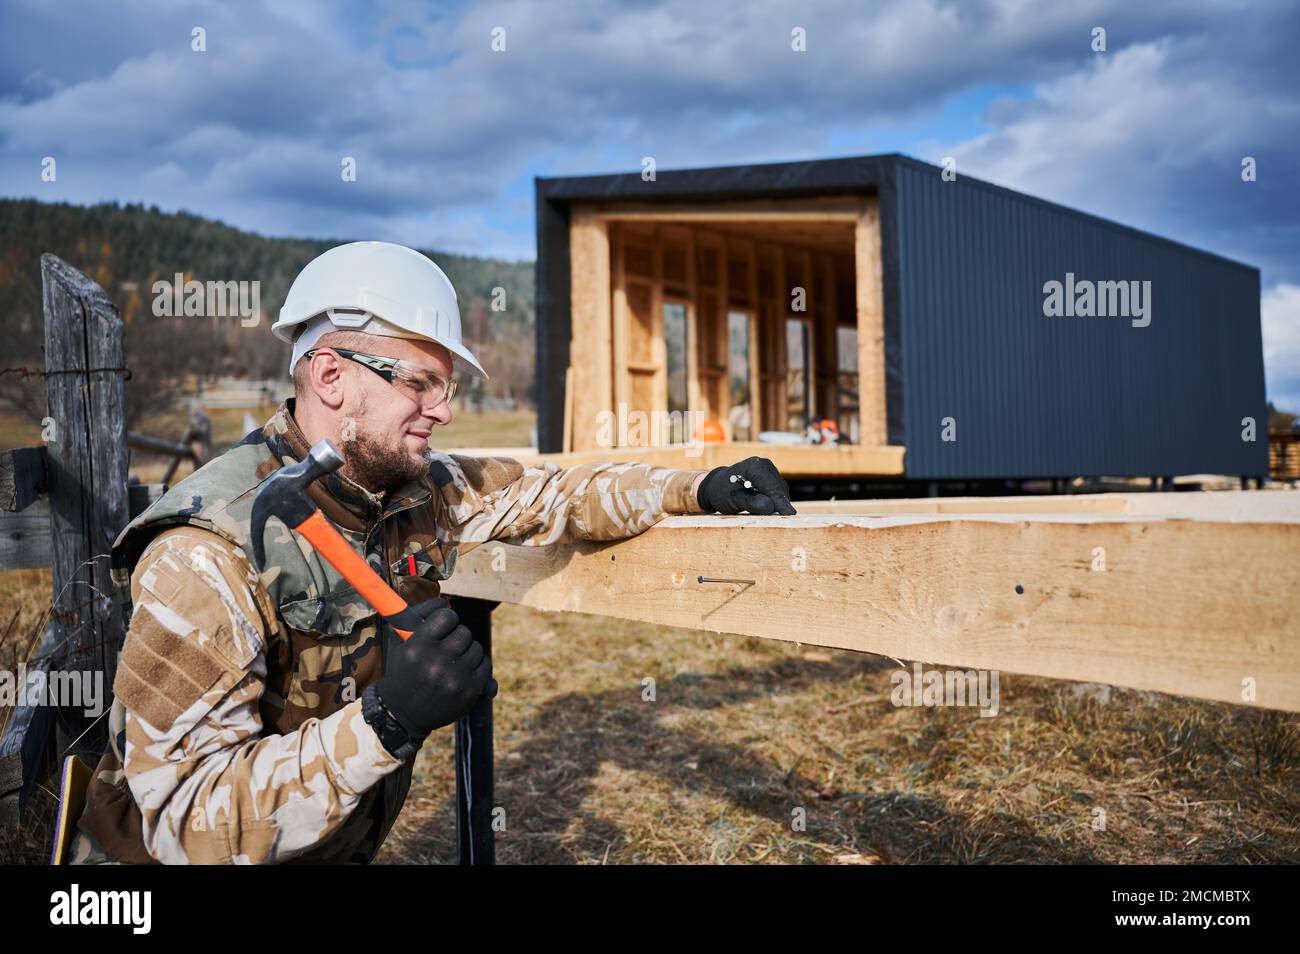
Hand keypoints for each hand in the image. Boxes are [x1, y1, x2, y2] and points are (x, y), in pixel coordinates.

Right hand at [370, 597, 492, 744]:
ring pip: (476, 647)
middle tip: (448, 647)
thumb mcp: (400, 642)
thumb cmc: (403, 672)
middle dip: (457, 637)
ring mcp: (455, 678)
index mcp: (417, 647)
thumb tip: (444, 602)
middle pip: (464, 632)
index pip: (446, 616)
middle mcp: (436, 662)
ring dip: (468, 651)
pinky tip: (463, 671)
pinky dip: (477, 665)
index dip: (447, 620)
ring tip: (454, 661)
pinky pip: (485, 665)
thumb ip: (418, 615)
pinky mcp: (470, 691)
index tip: (444, 626)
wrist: (403, 713)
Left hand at [696, 457, 796, 514]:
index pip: (772, 487)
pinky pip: (779, 493)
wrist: (716, 487)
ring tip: (761, 510)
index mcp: (755, 467)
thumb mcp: (733, 500)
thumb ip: (751, 502)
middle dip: (778, 504)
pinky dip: (775, 502)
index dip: (780, 501)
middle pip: (779, 489)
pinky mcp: (772, 479)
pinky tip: (764, 506)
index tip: (789, 514)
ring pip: (781, 492)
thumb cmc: (722, 493)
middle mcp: (765, 466)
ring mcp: (770, 471)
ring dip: (776, 504)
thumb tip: (770, 507)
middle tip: (774, 518)